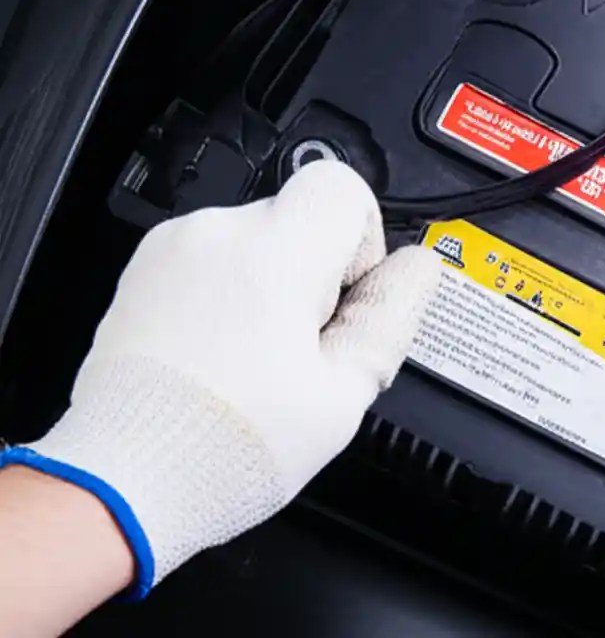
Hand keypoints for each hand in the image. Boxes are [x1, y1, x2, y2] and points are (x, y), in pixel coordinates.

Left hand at [2, 161, 438, 595]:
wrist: (125, 479)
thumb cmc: (228, 446)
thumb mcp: (343, 393)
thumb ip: (391, 316)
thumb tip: (418, 268)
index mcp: (274, 255)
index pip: (344, 187)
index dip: (363, 240)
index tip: (347, 298)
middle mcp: (217, 235)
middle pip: (302, 218)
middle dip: (316, 274)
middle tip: (303, 351)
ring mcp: (172, 250)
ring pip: (256, 240)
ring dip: (270, 284)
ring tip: (256, 363)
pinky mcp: (143, 272)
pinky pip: (211, 260)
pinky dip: (227, 295)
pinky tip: (222, 357)